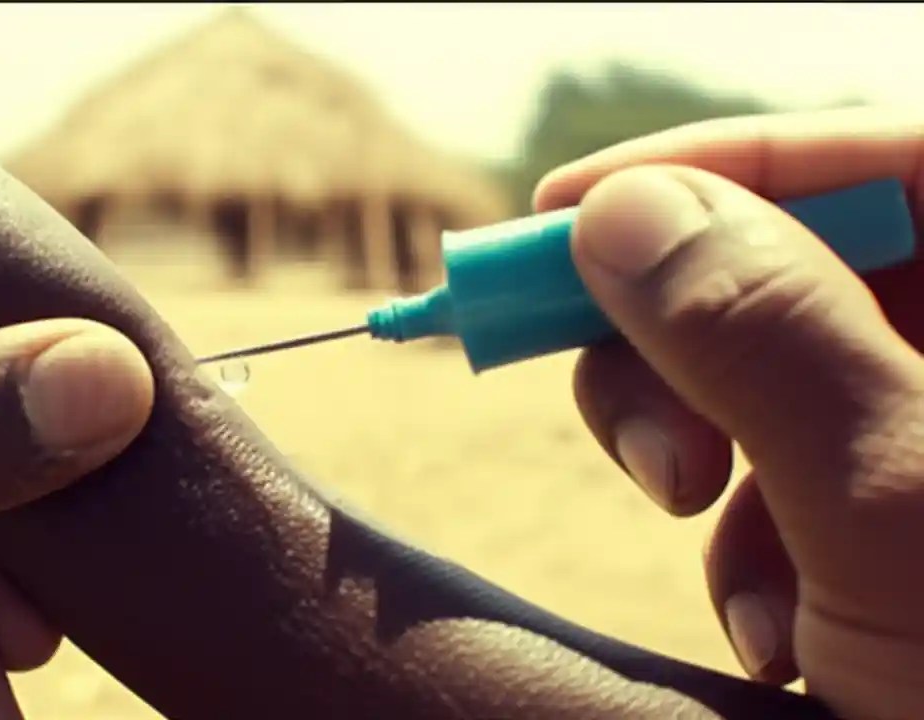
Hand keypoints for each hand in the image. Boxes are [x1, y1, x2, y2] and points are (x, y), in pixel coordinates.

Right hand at [540, 107, 923, 718]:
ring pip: (771, 380)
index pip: (877, 157)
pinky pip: (789, 479)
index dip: (711, 166)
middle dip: (683, 345)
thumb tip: (622, 211)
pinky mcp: (905, 519)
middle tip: (643, 442)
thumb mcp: (904, 509)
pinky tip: (776, 627)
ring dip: (708, 464)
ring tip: (727, 568)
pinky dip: (747, 541)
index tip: (561, 210)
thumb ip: (764, 335)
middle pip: (801, 265)